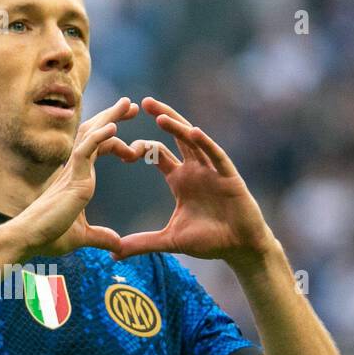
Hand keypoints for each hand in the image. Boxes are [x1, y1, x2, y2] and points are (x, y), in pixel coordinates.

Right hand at [1, 97, 143, 259]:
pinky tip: (114, 127)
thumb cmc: (49, 236)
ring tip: (129, 104)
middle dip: (114, 118)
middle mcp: (75, 170)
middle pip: (95, 134)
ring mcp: (73, 172)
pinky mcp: (72, 179)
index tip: (134, 143)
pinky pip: (86, 150)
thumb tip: (117, 245)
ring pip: (91, 135)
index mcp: (78, 178)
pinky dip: (99, 136)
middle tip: (133, 105)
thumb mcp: (83, 237)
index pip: (97, 149)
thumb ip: (101, 237)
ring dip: (110, 118)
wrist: (30, 240)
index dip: (114, 140)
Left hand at [115, 97, 275, 267]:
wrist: (240, 248)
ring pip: (194, 142)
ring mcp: (213, 171)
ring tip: (160, 115)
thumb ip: (142, 243)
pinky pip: (217, 156)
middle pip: (176, 136)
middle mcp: (195, 169)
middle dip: (162, 118)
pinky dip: (206, 144)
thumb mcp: (169, 241)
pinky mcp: (229, 177)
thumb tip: (113, 253)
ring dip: (178, 127)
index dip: (141, 149)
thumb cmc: (209, 240)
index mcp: (180, 179)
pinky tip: (194, 132)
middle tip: (142, 101)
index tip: (124, 151)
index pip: (157, 154)